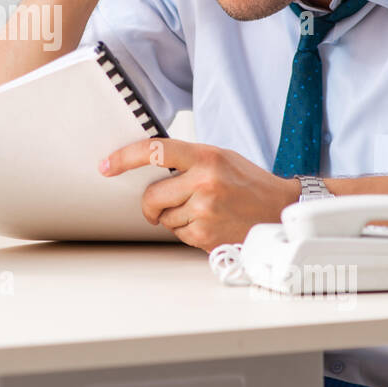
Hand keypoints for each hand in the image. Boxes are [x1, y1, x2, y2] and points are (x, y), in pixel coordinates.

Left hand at [100, 138, 299, 250]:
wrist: (281, 210)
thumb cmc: (249, 182)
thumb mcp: (221, 158)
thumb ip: (187, 160)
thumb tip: (148, 166)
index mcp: (207, 157)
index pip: (155, 150)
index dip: (125, 158)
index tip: (107, 165)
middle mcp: (204, 183)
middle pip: (152, 196)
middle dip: (151, 203)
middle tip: (158, 204)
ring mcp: (205, 211)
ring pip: (164, 218)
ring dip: (173, 217)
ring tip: (202, 210)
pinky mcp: (207, 236)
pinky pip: (178, 234)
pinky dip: (187, 231)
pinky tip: (208, 222)